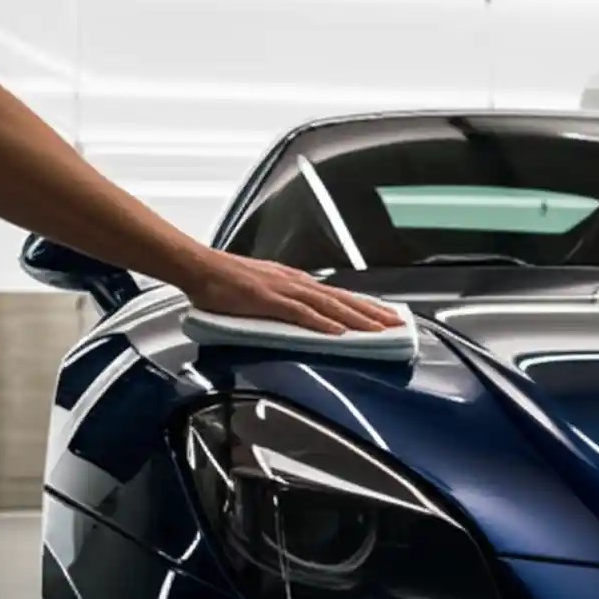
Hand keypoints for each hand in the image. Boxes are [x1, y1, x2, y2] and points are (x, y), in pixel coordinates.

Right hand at [179, 251, 402, 333]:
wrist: (199, 268)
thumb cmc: (226, 280)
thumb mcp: (265, 291)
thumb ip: (286, 303)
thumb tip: (305, 316)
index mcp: (297, 282)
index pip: (339, 296)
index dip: (365, 306)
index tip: (386, 316)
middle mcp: (296, 283)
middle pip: (343, 300)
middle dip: (373, 313)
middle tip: (398, 324)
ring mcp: (284, 290)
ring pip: (330, 306)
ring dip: (357, 318)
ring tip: (379, 329)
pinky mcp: (268, 300)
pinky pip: (300, 313)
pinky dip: (322, 323)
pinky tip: (338, 331)